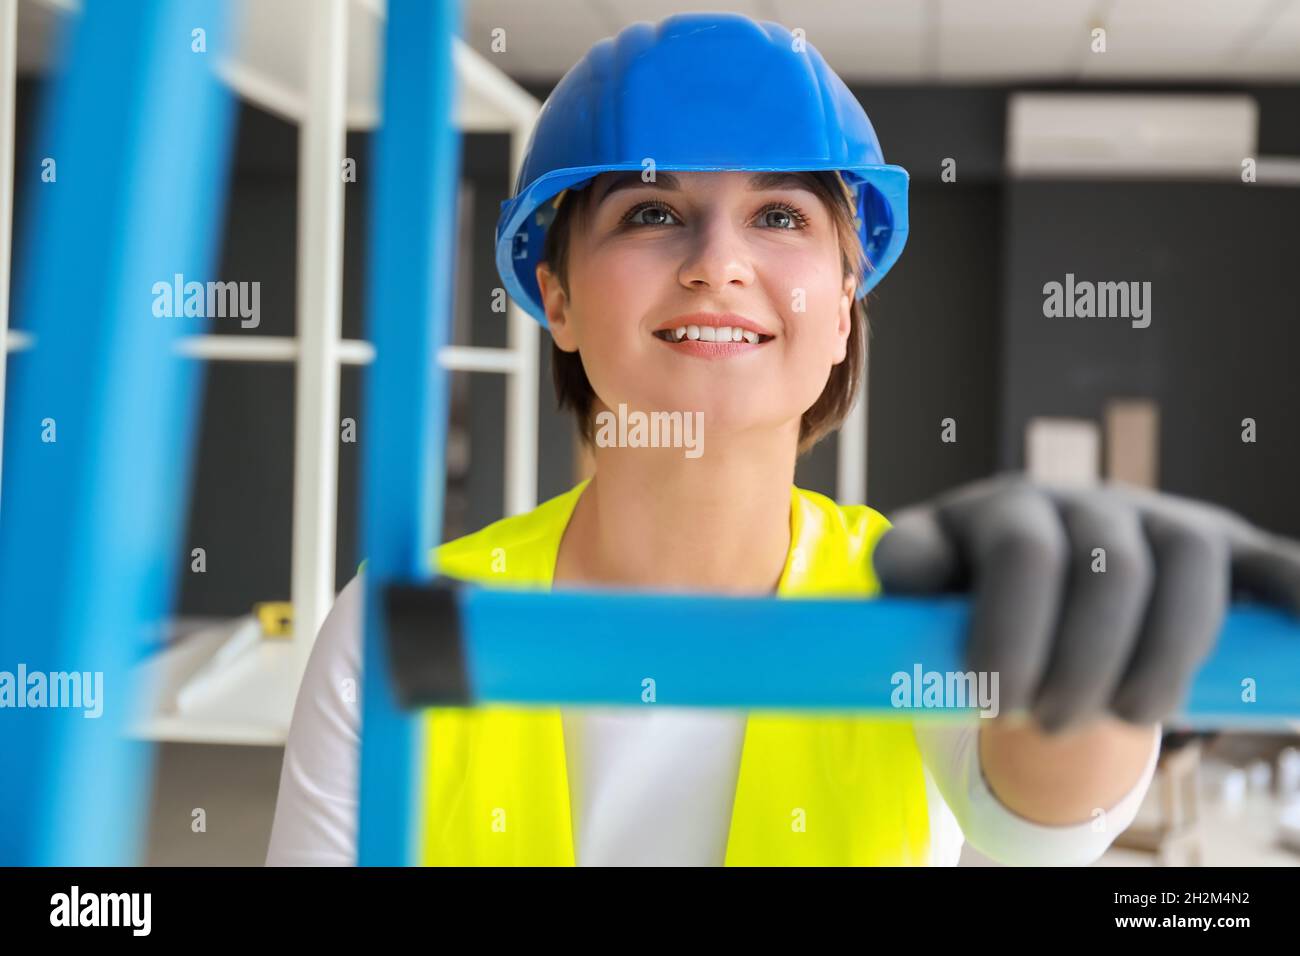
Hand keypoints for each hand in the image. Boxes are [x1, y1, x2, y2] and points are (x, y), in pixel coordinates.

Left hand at [873, 473, 1299, 733]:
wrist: (1032, 575)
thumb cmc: (967, 591)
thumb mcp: (923, 579)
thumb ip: (906, 574)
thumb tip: (907, 585)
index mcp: (1002, 509)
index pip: (1022, 556)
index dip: (1012, 633)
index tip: (995, 700)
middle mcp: (1080, 502)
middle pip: (1106, 570)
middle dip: (1081, 660)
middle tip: (1049, 725)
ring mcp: (1154, 519)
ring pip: (1184, 568)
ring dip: (1163, 653)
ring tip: (1130, 719)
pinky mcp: (1218, 546)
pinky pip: (1267, 562)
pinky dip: (1294, 590)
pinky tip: (1297, 626)